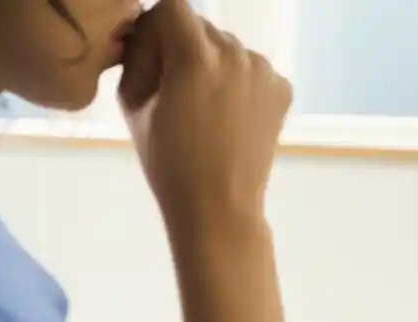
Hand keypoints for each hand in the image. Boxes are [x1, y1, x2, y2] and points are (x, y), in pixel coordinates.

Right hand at [118, 0, 292, 235]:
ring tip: (205, 110)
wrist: (218, 206)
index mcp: (195, 56)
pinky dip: (240, 84)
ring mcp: (264, 71)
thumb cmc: (167, 161)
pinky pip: (253, 70)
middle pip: (202, 28)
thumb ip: (139, 56)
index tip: (154, 57)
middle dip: (184, 48)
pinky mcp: (282, 89)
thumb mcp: (135, 104)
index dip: (157, 28)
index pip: (172, 6)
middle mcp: (236, 53)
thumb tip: (146, 34)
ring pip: (229, 48)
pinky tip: (231, 118)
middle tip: (176, 90)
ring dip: (214, 65)